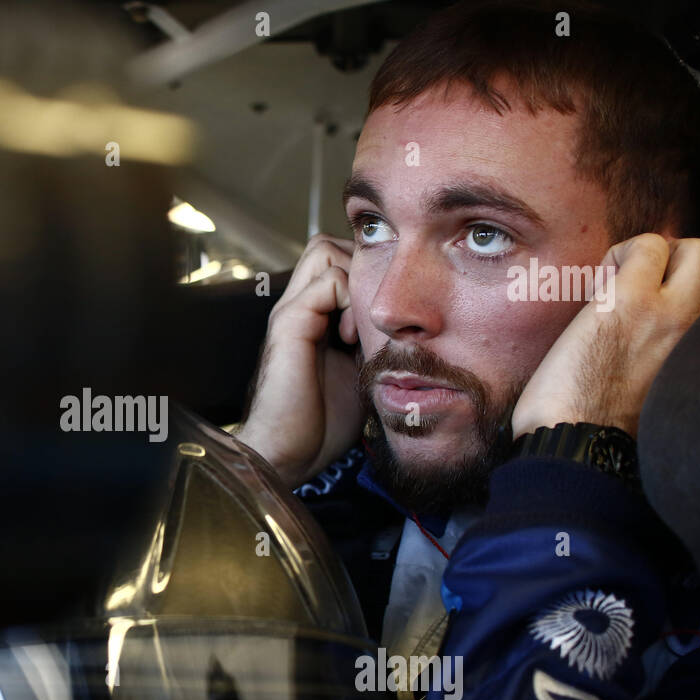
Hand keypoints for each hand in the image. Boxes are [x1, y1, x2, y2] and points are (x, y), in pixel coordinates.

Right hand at [234, 234, 362, 489]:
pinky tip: (350, 338)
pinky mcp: (289, 324)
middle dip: (359, 266)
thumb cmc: (322, 425)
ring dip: (354, 279)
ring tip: (360, 326)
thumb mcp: (360, 372)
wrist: (288, 455)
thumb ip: (373, 342)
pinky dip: (349, 300)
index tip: (383, 318)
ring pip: (326, 250)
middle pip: (329, 244)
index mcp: (313, 317)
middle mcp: (298, 306)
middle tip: (372, 312)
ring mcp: (291, 312)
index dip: (365, 275)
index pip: (338, 261)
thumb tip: (410, 328)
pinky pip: (327, 281)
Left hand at [512, 234, 699, 438]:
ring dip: (659, 255)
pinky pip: (646, 245)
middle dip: (686, 265)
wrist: (576, 443)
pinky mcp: (631, 300)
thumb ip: (677, 358)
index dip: (699, 290)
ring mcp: (672, 313)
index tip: (666, 302)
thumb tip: (663, 332)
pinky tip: (601, 284)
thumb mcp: (665, 394)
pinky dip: (622, 253)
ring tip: (624, 284)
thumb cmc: (605, 428)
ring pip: (696, 248)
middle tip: (647, 286)